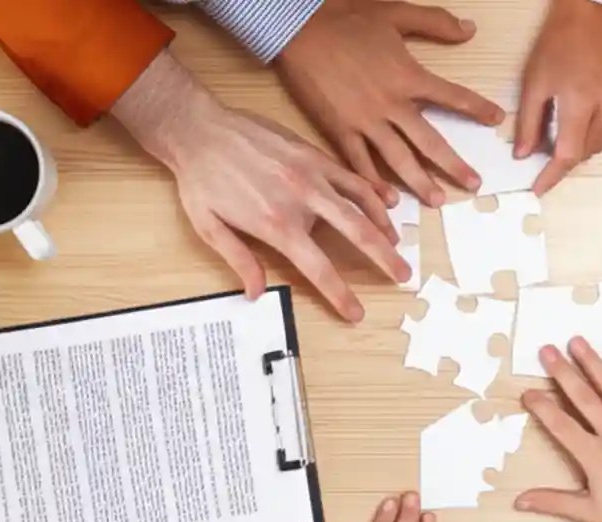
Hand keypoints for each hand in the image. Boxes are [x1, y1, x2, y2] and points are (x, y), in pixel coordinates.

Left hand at [112, 51, 407, 321]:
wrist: (198, 128)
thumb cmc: (200, 179)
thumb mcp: (209, 227)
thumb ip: (238, 260)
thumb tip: (257, 293)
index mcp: (276, 224)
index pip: (319, 269)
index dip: (340, 294)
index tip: (357, 313)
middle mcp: (301, 199)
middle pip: (356, 234)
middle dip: (384, 259)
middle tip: (404, 276)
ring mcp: (312, 173)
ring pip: (362, 202)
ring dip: (384, 226)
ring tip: (398, 244)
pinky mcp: (313, 153)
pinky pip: (351, 175)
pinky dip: (372, 191)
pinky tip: (386, 202)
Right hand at [275, 0, 504, 206]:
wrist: (297, 29)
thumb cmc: (344, 18)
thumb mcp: (393, 12)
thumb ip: (434, 22)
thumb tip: (470, 29)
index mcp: (408, 76)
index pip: (452, 96)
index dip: (477, 108)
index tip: (497, 119)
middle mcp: (391, 104)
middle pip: (430, 141)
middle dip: (453, 165)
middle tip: (474, 184)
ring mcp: (364, 121)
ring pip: (398, 159)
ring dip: (419, 182)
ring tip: (437, 201)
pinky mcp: (338, 130)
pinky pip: (359, 163)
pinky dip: (372, 183)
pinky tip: (386, 202)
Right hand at [515, 338, 601, 521]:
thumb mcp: (590, 513)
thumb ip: (553, 502)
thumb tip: (518, 501)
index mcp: (596, 458)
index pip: (561, 425)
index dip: (542, 407)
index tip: (527, 392)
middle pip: (584, 398)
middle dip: (562, 373)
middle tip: (546, 350)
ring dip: (593, 363)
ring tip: (576, 341)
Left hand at [517, 0, 601, 195]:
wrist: (586, 22)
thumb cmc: (555, 48)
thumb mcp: (533, 85)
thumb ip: (529, 124)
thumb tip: (523, 155)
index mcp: (579, 102)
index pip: (567, 153)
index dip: (552, 176)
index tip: (539, 188)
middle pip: (582, 153)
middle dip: (561, 163)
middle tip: (542, 163)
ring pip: (597, 147)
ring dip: (577, 152)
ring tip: (559, 142)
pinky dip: (590, 139)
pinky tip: (577, 128)